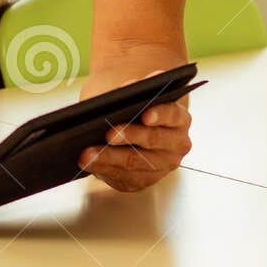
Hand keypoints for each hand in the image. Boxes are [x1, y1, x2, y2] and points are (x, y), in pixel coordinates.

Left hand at [77, 66, 192, 191]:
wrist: (132, 131)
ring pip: (136, 162)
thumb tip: (128, 87)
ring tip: (88, 153)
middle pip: (153, 139)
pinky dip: (104, 169)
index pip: (173, 115)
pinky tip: (89, 163)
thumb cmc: (133, 110)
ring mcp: (162, 165)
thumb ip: (134, 91)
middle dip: (130, 136)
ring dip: (109, 157)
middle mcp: (176, 144)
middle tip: (109, 134)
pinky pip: (124, 177)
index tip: (145, 115)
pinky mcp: (145, 179)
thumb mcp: (134, 98)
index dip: (160, 114)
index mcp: (179, 120)